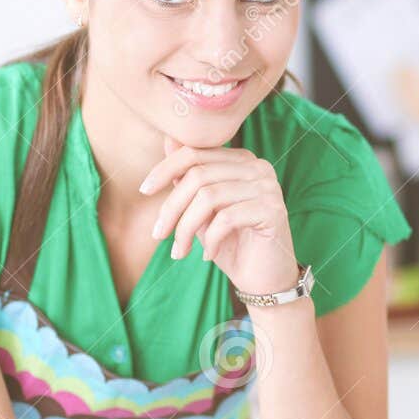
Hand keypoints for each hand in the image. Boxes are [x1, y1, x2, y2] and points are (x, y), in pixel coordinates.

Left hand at [140, 136, 300, 296]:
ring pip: (208, 197)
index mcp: (241, 160)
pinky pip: (227, 218)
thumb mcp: (202, 210)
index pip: (195, 153)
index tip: (144, 191)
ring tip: (180, 251)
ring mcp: (268, 187)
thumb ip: (189, 176)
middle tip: (159, 234)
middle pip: (199, 175)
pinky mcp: (273, 210)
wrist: (264, 279)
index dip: (165, 169)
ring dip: (186, 228)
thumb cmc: (231, 244)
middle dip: (172, 207)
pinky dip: (211, 240)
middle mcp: (258, 167)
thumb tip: (168, 139)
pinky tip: (208, 255)